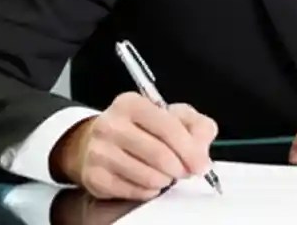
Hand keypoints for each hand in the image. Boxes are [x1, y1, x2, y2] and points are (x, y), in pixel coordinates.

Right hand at [50, 92, 217, 200]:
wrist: (99, 142)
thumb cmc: (141, 128)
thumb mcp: (172, 115)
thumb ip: (196, 126)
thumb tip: (201, 151)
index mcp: (131, 103)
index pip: (168, 127)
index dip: (190, 149)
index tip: (201, 163)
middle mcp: (111, 125)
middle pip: (160, 156)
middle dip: (180, 168)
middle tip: (184, 170)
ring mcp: (100, 151)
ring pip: (149, 177)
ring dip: (165, 180)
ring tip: (164, 173)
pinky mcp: (95, 177)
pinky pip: (135, 192)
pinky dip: (149, 190)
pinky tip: (147, 180)